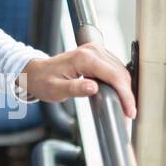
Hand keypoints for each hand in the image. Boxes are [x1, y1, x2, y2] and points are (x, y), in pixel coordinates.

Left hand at [21, 43, 136, 118]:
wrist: (36, 72)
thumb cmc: (43, 81)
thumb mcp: (55, 89)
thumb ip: (75, 89)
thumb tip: (93, 88)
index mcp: (84, 58)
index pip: (113, 76)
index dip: (124, 95)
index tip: (129, 111)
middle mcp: (92, 50)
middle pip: (120, 73)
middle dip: (127, 95)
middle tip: (128, 114)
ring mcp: (96, 50)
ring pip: (120, 71)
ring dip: (125, 89)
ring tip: (125, 107)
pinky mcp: (97, 54)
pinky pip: (115, 69)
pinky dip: (119, 83)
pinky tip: (118, 95)